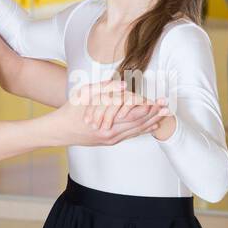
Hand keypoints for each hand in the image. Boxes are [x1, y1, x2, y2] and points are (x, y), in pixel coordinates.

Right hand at [54, 81, 168, 145]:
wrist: (59, 131)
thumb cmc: (70, 110)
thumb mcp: (84, 94)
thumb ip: (105, 89)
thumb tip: (124, 85)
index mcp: (107, 122)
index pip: (134, 114)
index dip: (149, 107)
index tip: (160, 100)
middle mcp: (112, 134)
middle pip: (139, 123)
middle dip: (155, 114)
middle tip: (169, 108)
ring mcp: (111, 139)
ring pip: (136, 131)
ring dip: (151, 122)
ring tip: (164, 115)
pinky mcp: (109, 141)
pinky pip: (129, 135)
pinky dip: (142, 130)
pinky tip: (150, 125)